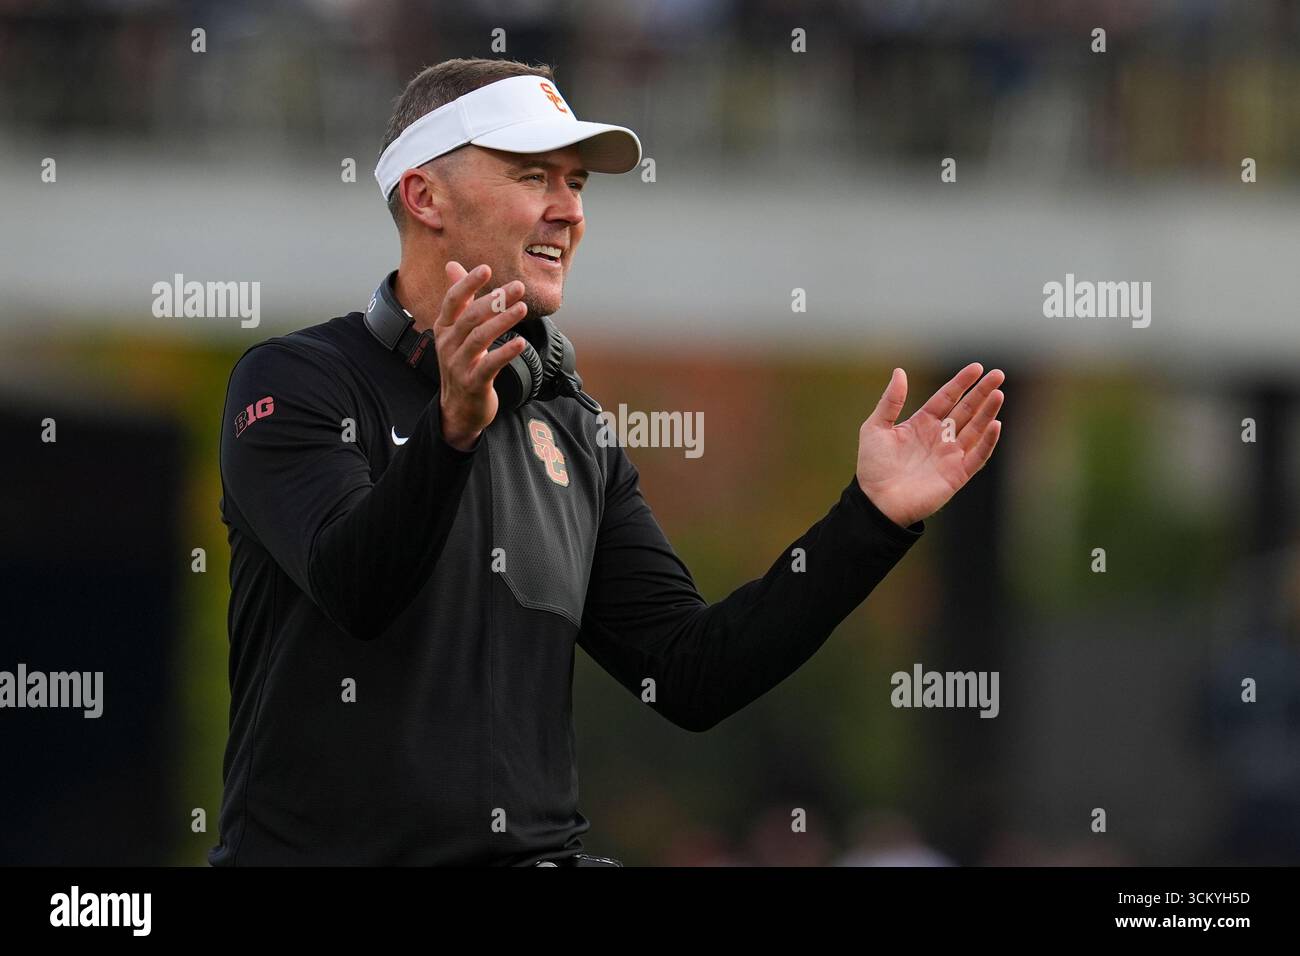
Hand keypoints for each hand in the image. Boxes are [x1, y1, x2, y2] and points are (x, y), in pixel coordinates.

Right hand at [434, 261, 530, 450]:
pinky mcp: (473, 383)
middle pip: (470, 317)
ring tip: (522, 308)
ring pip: (480, 338)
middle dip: (494, 300)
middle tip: (517, 287)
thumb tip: (452, 265)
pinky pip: (490, 365)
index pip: (452, 301)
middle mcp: (448, 344)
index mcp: (444, 328)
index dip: (467, 284)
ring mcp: (458, 365)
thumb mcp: (455, 331)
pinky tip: (521, 343)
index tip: (486, 269)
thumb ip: (459, 299)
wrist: (458, 408)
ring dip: (502, 321)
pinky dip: (505, 352)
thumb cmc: (461, 362)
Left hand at [856, 363, 1004, 527]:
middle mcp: (940, 437)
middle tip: (998, 374)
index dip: (961, 383)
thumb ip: (890, 401)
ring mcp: (950, 455)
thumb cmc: (873, 466)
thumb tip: (899, 371)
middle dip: (982, 392)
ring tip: (998, 393)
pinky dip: (987, 441)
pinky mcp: (957, 475)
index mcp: (922, 423)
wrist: (876, 502)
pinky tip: (996, 424)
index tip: (977, 367)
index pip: (947, 398)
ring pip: (975, 429)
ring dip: (988, 412)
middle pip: (966, 410)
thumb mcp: (875, 428)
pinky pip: (977, 456)